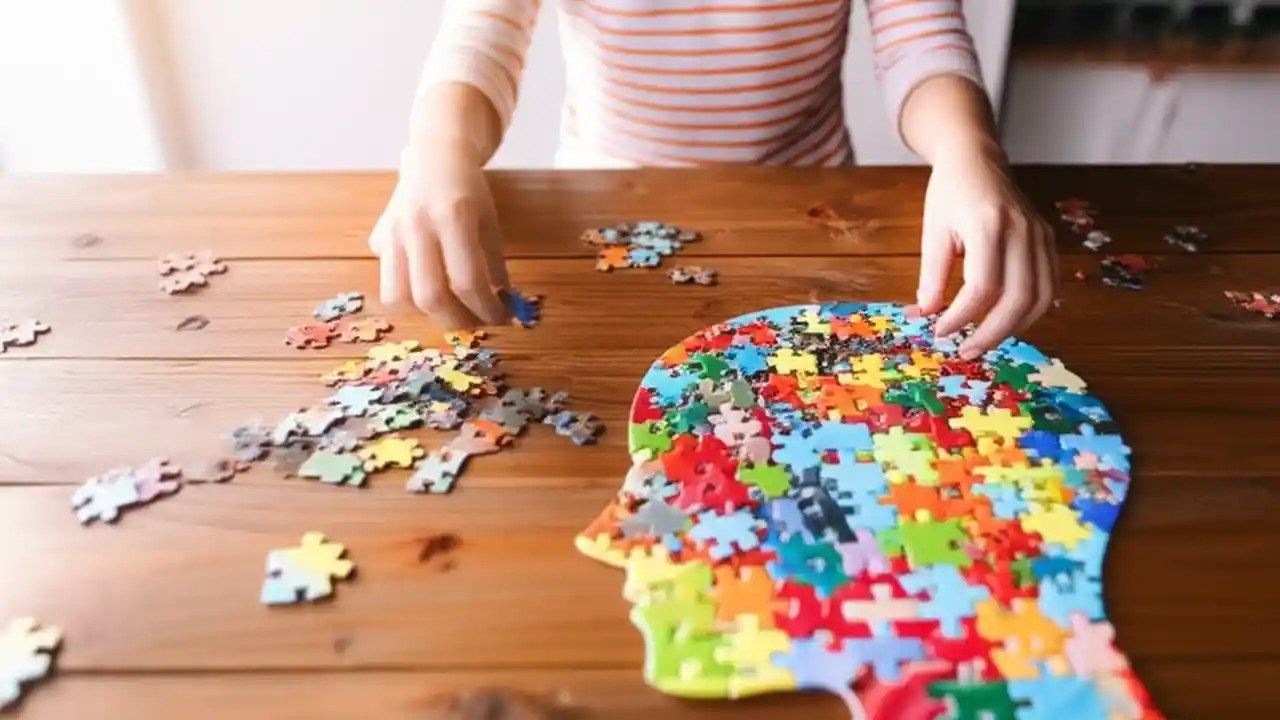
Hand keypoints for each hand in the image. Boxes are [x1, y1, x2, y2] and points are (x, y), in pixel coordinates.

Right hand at [369, 138, 510, 328]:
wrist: (434, 155)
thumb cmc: (468, 190)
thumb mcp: (490, 223)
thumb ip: (495, 265)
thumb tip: (503, 306)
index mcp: (452, 216)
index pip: (468, 280)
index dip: (487, 309)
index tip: (501, 319)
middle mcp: (417, 225)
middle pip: (430, 296)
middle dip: (457, 320)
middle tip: (476, 322)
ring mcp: (392, 232)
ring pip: (398, 296)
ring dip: (426, 312)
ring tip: (450, 307)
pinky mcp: (379, 237)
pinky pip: (388, 281)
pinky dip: (407, 296)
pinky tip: (428, 286)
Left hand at [910, 141, 1058, 358]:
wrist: (977, 159)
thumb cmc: (950, 192)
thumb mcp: (933, 231)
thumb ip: (932, 276)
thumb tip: (928, 314)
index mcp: (989, 225)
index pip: (982, 286)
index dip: (962, 316)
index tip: (941, 331)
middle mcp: (1022, 230)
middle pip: (1019, 297)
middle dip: (993, 333)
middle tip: (967, 351)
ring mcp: (1040, 235)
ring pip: (1042, 297)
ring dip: (1015, 327)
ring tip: (986, 341)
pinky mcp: (1048, 240)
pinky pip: (1049, 284)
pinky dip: (1031, 310)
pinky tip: (1008, 321)